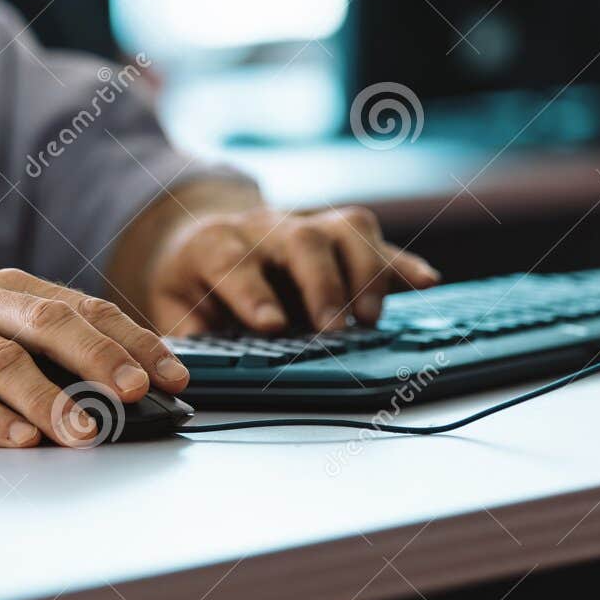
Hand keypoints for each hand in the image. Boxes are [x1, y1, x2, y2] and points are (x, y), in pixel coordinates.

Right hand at [0, 269, 189, 446]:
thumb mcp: (1, 330)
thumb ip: (54, 350)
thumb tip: (132, 386)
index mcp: (12, 287)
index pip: (86, 308)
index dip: (133, 340)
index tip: (171, 374)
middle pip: (48, 324)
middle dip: (99, 359)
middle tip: (134, 392)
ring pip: (1, 361)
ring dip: (48, 398)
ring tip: (84, 429)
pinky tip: (20, 440)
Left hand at [143, 205, 439, 335]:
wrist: (208, 235)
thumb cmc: (195, 281)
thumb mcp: (173, 306)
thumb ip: (187, 337)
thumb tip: (193, 374)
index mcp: (216, 244)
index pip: (232, 261)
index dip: (252, 293)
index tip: (271, 327)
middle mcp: (265, 228)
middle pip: (300, 241)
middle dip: (320, 285)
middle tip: (331, 330)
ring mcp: (307, 225)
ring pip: (344, 229)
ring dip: (363, 272)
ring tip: (369, 319)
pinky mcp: (339, 234)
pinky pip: (376, 240)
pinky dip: (402, 262)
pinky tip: (426, 282)